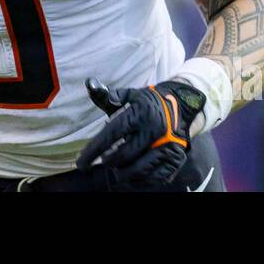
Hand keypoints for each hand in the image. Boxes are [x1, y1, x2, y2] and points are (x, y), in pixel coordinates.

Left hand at [77, 77, 205, 187]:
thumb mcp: (129, 95)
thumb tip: (89, 83)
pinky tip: (132, 175)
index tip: (80, 163)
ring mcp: (167, 146)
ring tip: (116, 169)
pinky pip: (155, 178)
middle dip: (108, 162)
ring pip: (139, 170)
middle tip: (103, 161)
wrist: (182, 106)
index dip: (93, 150)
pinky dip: (140, 180)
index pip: (111, 134)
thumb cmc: (147, 103)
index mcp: (140, 114)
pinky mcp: (176, 158)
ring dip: (122, 174)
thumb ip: (107, 94)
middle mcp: (155, 131)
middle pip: (124, 156)